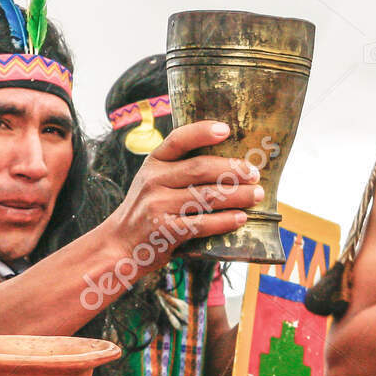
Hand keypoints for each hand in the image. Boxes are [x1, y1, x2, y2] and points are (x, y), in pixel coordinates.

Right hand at [103, 121, 261, 269]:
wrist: (118, 245)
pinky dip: (226, 221)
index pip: (178, 139)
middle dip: (233, 170)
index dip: (202, 132)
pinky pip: (203, 223)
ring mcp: (158, 206)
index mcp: (153, 163)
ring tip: (257, 195)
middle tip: (255, 174)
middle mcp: (153, 181)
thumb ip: (177, 170)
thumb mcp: (152, 182)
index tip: (226, 130)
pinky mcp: (166, 231)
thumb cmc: (145, 211)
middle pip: (200, 169)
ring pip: (207, 196)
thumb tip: (228, 164)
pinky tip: (242, 218)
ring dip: (238, 195)